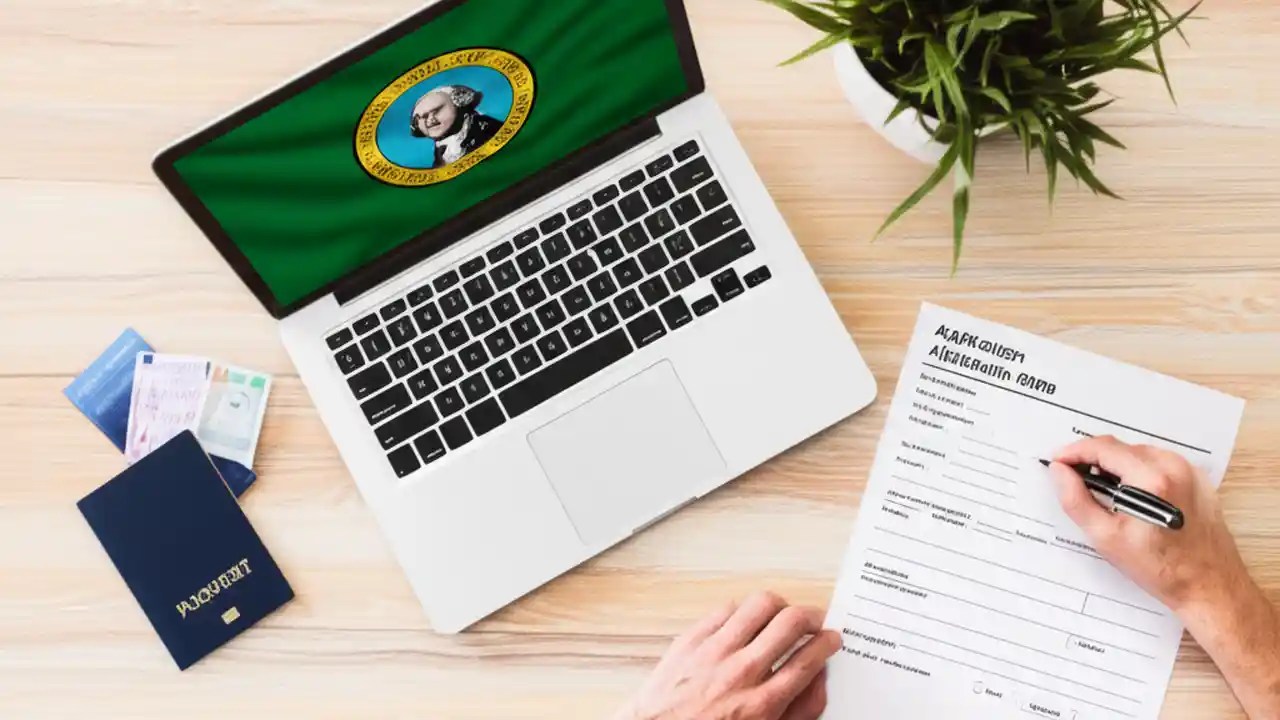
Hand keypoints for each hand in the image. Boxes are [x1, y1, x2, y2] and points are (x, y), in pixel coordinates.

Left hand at [613, 592, 840, 719]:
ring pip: (760, 604)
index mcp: (762, 703)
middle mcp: (741, 672)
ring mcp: (714, 652)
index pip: (809, 658)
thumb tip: (819, 679)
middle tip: (814, 622)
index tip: (831, 639)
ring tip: (783, 614)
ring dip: (780, 606)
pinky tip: (746, 621)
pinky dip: (743, 611)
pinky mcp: (691, 639)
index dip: (828, 643)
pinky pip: (726, 608)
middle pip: (791, 622)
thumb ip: (800, 710)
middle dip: (812, 617)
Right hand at [1051, 436, 1279, 718]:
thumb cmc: (1161, 568)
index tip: (1058, 462)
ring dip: (1116, 465)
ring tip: (1104, 491)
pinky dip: (1139, 471)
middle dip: (1094, 459)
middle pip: (1121, 447)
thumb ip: (1076, 499)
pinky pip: (1159, 463)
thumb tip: (1060, 471)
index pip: (1103, 447)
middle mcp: (1175, 467)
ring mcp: (1190, 471)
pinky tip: (1131, 496)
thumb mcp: (1106, 537)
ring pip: (1139, 453)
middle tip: (1075, 479)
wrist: (1209, 586)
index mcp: (1152, 479)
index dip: (1074, 451)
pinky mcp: (1199, 479)